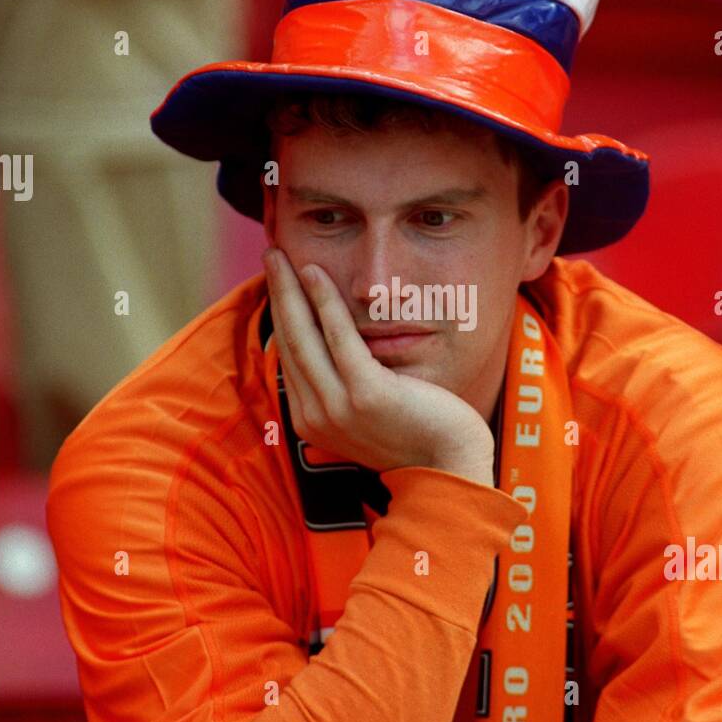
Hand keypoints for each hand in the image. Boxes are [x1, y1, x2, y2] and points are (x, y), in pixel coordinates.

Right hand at [263, 248, 494, 483]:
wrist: (450, 466)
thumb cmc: (415, 434)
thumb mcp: (365, 413)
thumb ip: (340, 388)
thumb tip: (329, 348)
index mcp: (310, 423)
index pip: (289, 357)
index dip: (280, 314)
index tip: (277, 280)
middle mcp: (316, 417)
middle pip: (289, 341)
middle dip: (276, 294)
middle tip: (271, 255)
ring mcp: (338, 407)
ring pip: (304, 335)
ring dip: (290, 289)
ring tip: (282, 255)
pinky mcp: (365, 394)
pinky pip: (339, 337)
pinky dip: (324, 302)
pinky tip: (314, 274)